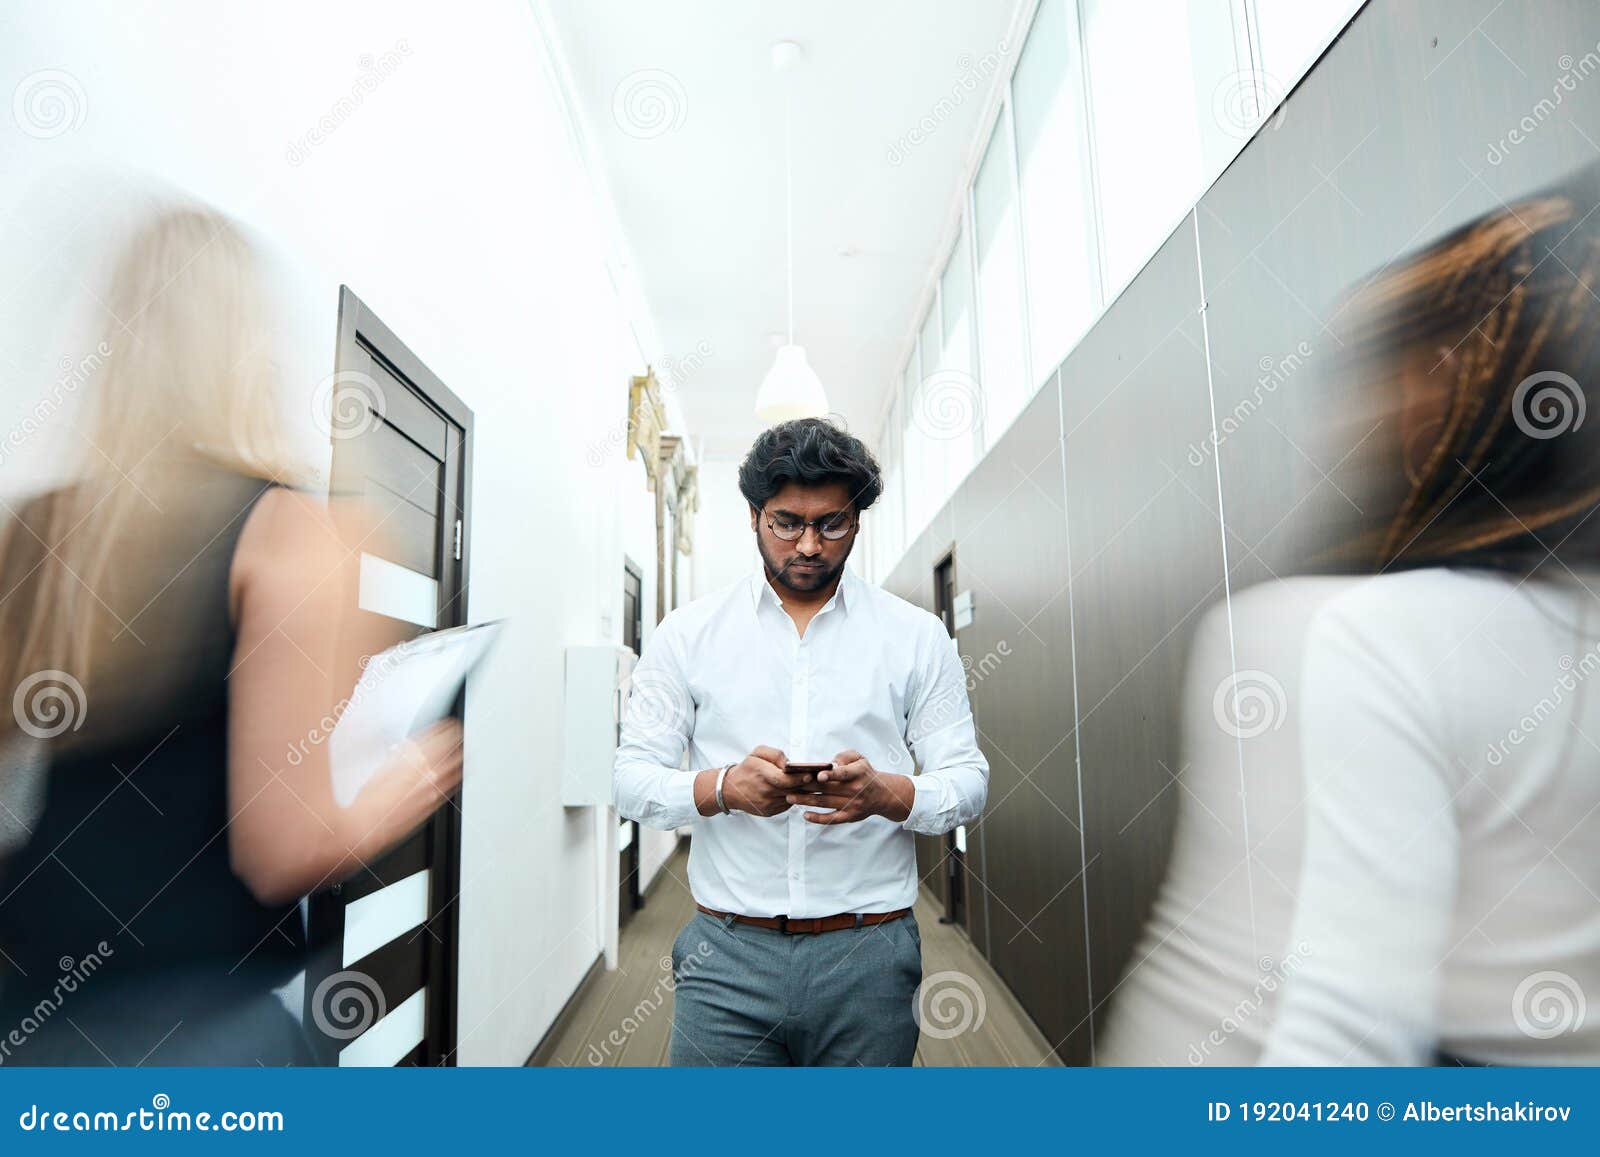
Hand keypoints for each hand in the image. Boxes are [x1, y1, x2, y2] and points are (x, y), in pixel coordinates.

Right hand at [340, 718, 462, 857]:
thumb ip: (400, 754)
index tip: (450, 723)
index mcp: (414, 760)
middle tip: (460, 733)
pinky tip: (458, 774)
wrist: (368, 826)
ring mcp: (433, 790)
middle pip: (451, 751)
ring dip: (461, 757)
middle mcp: (427, 774)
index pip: (438, 737)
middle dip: (457, 740)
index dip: (446, 728)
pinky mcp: (434, 805)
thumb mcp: (382, 767)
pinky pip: (451, 788)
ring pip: (456, 769)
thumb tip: (408, 746)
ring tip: (466, 751)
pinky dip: (456, 777)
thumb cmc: (369, 799)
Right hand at [719, 745, 813, 817]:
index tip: (810, 774)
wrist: (730, 790)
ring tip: (812, 784)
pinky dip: (793, 797)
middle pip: (791, 789)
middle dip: (805, 784)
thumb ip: (776, 755)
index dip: (799, 777)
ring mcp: (767, 804)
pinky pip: (786, 805)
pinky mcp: (769, 812)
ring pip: (791, 798)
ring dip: (802, 792)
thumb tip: (790, 764)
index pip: (784, 779)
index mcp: (762, 775)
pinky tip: (798, 791)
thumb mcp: (757, 753)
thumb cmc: (747, 769)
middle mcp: (765, 792)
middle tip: (818, 778)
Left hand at [789, 749, 913, 824]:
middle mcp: (855, 790)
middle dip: (807, 786)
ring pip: (825, 803)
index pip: (844, 774)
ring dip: (806, 800)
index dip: (831, 775)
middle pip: (828, 788)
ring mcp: (852, 805)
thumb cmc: (865, 772)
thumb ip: (844, 757)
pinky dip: (818, 818)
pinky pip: (831, 819)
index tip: (818, 775)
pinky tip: (805, 814)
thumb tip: (829, 764)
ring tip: (790, 797)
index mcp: (858, 773)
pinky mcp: (849, 816)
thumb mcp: (859, 758)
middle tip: (789, 784)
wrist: (882, 794)